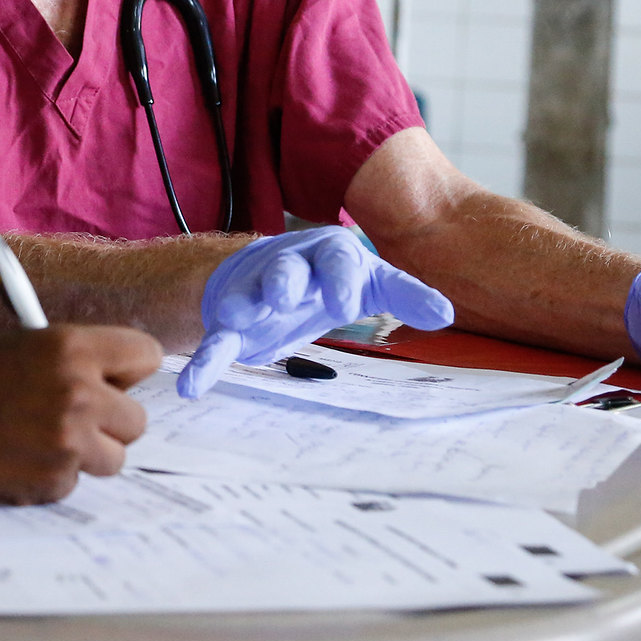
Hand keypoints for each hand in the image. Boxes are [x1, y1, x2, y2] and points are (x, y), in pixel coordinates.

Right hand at [0, 325, 161, 502]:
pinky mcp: (51, 482)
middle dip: (110, 422)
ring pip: (114, 457)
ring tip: (39, 438)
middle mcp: (77, 392)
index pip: (146, 355)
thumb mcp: (24, 347)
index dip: (128, 371)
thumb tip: (125, 383)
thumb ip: (77, 360)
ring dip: (86, 454)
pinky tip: (15, 459)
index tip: (114, 381)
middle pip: (138, 419)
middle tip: (70, 417)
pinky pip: (75, 482)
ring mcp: (66, 441)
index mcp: (71, 346)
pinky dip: (52, 477)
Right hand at [177, 227, 453, 398]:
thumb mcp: (370, 280)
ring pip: (247, 295)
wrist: (269, 271)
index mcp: (326, 254)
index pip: (335, 260)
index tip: (345, 302)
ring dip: (242, 304)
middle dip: (284, 280)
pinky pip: (218, 341)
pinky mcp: (232, 323)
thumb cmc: (328, 278)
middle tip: (284, 296)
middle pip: (284, 267)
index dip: (338, 279)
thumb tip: (447, 314)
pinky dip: (206, 362)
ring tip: (236, 317)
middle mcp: (286, 267)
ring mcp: (255, 293)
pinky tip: (193, 386)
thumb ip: (406, 295)